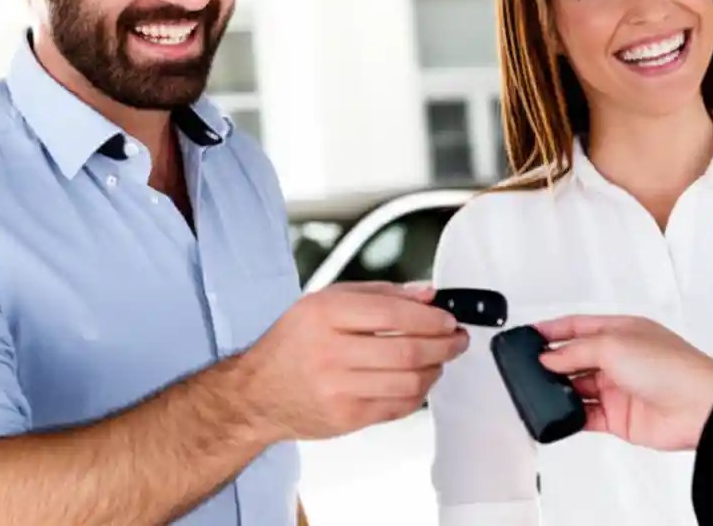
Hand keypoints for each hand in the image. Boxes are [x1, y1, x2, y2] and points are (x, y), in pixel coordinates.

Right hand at [239, 281, 469, 441]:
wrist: (256, 394)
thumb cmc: (291, 344)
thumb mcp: (323, 302)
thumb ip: (378, 294)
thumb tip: (426, 294)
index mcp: (324, 314)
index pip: (393, 314)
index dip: (430, 318)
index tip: (447, 319)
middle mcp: (330, 352)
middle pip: (406, 351)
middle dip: (443, 345)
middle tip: (456, 340)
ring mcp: (338, 389)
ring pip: (408, 382)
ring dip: (435, 370)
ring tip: (440, 360)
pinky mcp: (346, 418)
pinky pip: (397, 407)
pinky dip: (418, 394)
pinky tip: (419, 381)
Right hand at [535, 315, 712, 450]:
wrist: (699, 408)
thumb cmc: (671, 367)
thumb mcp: (613, 345)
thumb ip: (575, 351)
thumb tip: (549, 357)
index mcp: (621, 331)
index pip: (578, 326)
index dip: (553, 329)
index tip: (529, 335)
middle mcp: (620, 358)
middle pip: (575, 358)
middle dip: (551, 362)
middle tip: (526, 366)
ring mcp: (619, 388)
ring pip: (578, 388)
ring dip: (558, 390)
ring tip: (537, 390)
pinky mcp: (619, 417)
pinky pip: (586, 416)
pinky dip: (570, 416)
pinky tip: (557, 414)